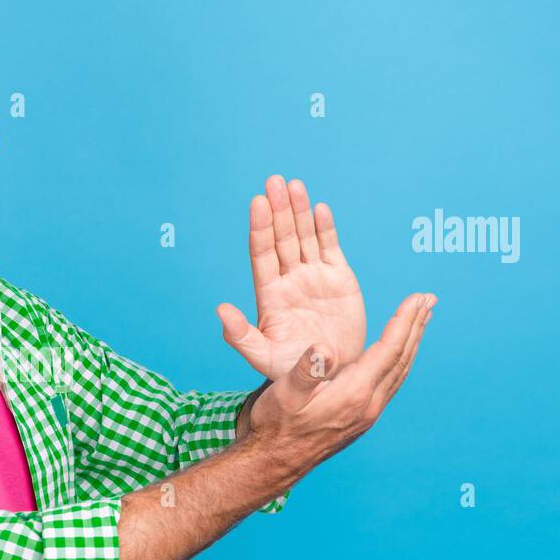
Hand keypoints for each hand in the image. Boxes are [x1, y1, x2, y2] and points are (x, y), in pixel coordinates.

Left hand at [217, 175, 366, 381]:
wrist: (330, 378)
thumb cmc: (292, 373)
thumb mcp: (264, 358)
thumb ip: (241, 336)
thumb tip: (220, 311)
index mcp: (269, 295)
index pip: (262, 255)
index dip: (260, 229)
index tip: (257, 203)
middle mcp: (289, 280)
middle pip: (281, 239)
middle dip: (278, 211)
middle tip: (274, 181)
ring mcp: (313, 277)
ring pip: (304, 237)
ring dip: (298, 212)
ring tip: (293, 185)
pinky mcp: (339, 279)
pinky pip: (330, 248)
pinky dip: (325, 228)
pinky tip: (318, 208)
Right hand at [246, 292, 435, 476]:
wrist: (274, 462)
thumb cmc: (275, 425)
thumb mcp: (283, 395)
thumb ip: (305, 371)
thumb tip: (323, 348)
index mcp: (353, 393)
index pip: (388, 350)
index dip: (404, 321)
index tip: (417, 298)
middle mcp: (368, 404)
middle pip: (401, 358)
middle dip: (416, 326)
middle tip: (430, 299)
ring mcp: (368, 413)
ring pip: (399, 371)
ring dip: (412, 342)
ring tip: (421, 320)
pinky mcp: (362, 417)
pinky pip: (391, 382)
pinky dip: (399, 360)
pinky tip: (398, 353)